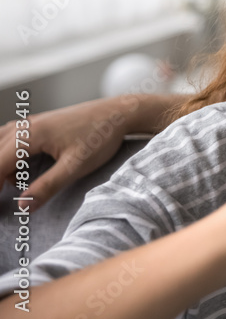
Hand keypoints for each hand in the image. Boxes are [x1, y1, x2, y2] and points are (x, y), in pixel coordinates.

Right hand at [0, 96, 140, 207]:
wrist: (120, 113)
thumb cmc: (101, 136)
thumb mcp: (76, 166)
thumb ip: (48, 186)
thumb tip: (23, 206)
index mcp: (31, 135)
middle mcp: (27, 125)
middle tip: (1, 195)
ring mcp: (33, 122)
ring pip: (0, 142)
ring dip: (0, 163)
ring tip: (6, 185)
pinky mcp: (40, 123)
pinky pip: (11, 137)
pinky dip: (7, 153)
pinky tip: (18, 168)